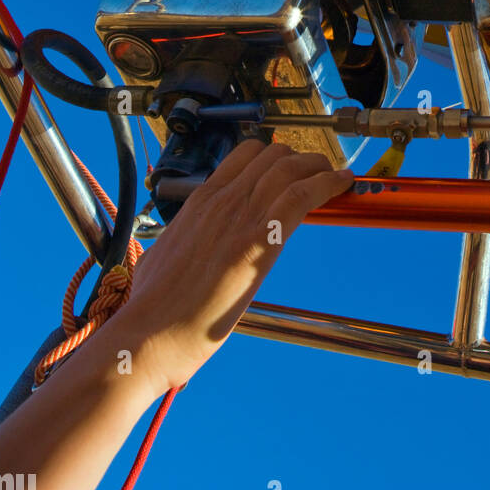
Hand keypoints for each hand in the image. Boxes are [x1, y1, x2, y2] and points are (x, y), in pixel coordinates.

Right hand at [110, 140, 352, 396]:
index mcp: (199, 202)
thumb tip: (184, 245)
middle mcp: (221, 200)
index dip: (273, 156)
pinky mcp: (257, 241)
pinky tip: (343, 185)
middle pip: (272, 154)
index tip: (290, 166)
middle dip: (301, 159)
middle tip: (318, 173)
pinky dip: (328, 184)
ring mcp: (239, 217)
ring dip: (319, 167)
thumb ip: (183, 241)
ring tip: (336, 175)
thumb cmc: (150, 308)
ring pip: (289, 167)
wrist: (146, 334)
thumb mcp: (162, 257)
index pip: (243, 155)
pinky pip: (300, 196)